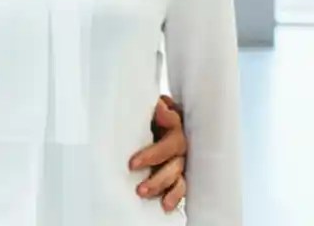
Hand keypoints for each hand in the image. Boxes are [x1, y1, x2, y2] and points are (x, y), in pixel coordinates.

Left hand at [129, 95, 187, 211]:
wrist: (156, 119)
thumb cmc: (149, 114)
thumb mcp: (148, 108)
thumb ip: (156, 108)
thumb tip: (161, 107)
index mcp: (174, 126)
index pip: (170, 138)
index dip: (154, 153)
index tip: (132, 164)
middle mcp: (180, 145)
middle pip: (174, 159)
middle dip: (155, 169)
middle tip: (133, 171)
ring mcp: (181, 161)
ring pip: (177, 175)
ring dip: (161, 185)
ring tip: (142, 192)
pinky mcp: (180, 174)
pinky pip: (181, 187)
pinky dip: (174, 196)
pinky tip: (165, 205)